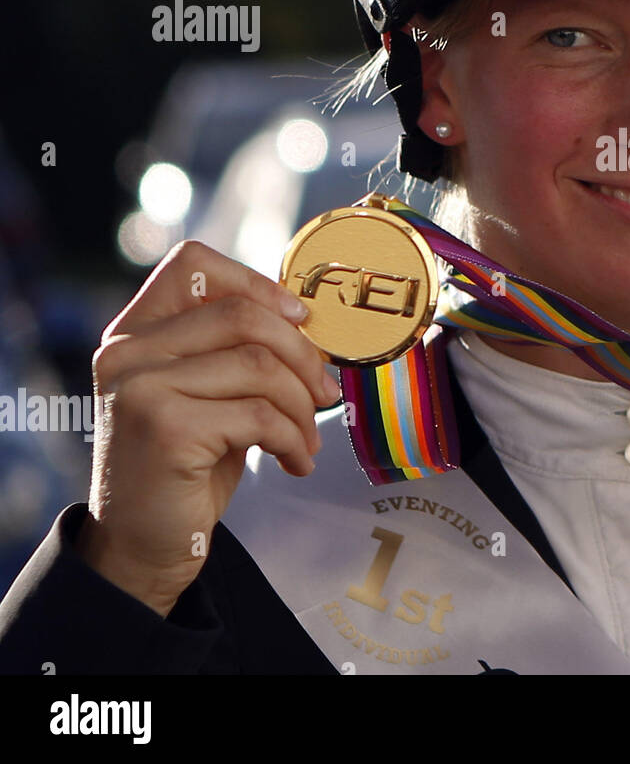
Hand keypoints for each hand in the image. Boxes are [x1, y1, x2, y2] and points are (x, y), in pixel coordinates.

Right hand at [77, 241, 338, 616]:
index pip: (193, 264)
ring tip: (307, 437)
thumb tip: (309, 320)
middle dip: (302, 355)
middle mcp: (126, 351)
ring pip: (259, 365)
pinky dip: (292, 438)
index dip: (256, 282)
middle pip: (243, 316)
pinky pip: (259, 415)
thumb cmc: (188, 462)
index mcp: (134, 331)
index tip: (299, 318)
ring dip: (301, 405)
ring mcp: (139, 387)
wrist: (144, 545)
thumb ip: (237, 348)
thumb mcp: (208, 392)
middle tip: (324, 393)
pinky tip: (294, 460)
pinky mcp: (164, 428)